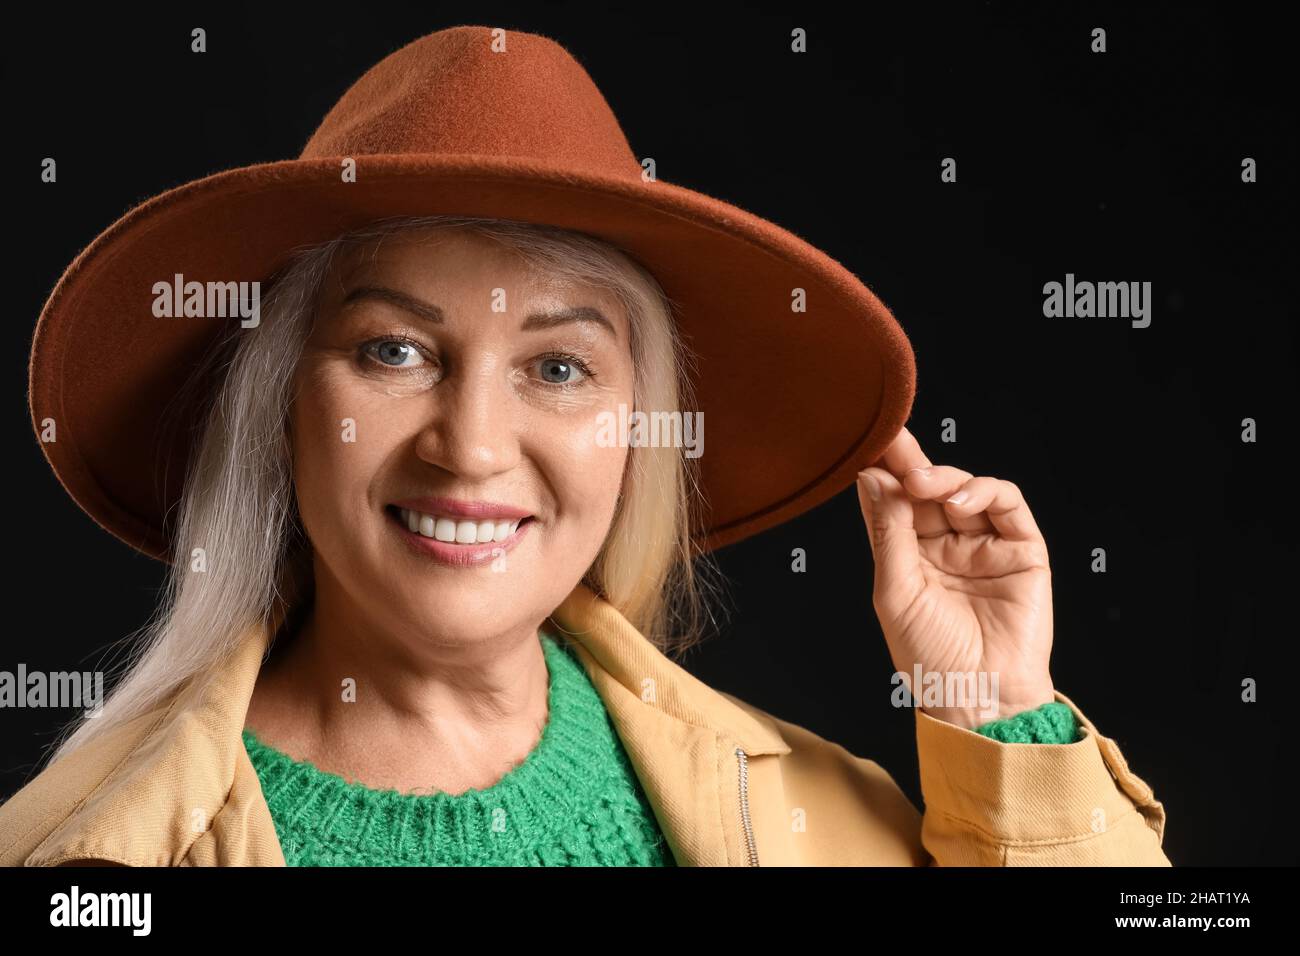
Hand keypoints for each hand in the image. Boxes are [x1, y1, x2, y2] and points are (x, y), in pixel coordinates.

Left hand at [856, 426, 1054, 729]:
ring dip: (944, 477)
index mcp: (911, 554)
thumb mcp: (895, 590)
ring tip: (923, 484)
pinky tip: (959, 501)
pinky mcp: (1022, 549)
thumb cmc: (930, 655)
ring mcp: (985, 544)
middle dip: (911, 461)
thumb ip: (888, 531)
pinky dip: (983, 492)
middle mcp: (947, 543)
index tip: (870, 442)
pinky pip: (1007, 504)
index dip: (885, 471)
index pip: (896, 502)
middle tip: (894, 442)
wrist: (979, 696)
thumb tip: (871, 476)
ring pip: (966, 488)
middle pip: (929, 488)